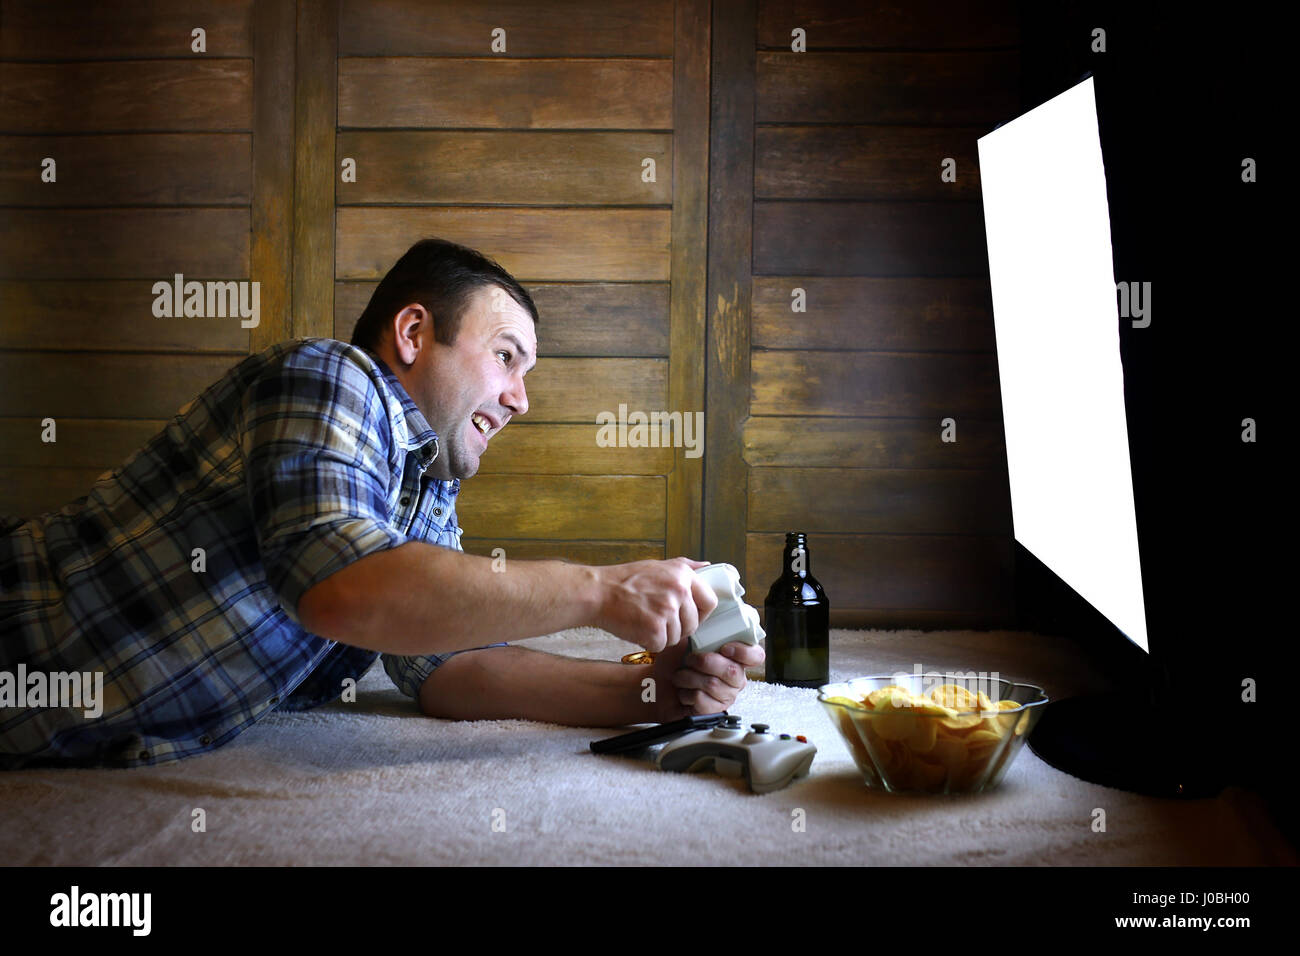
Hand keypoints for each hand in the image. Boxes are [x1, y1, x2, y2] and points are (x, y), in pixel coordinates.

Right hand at [594, 557, 718, 653]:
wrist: (598, 592)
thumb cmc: (626, 580)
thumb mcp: (658, 565)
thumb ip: (685, 566)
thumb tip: (708, 566)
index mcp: (683, 575)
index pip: (710, 601)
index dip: (701, 613)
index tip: (688, 615)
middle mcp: (679, 591)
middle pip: (693, 624)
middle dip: (678, 627)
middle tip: (658, 620)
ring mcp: (667, 611)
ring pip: (678, 636)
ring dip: (663, 635)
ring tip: (644, 621)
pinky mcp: (655, 629)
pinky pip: (662, 645)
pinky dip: (649, 642)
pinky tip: (637, 628)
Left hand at [649, 640, 765, 721]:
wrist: (658, 685)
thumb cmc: (675, 662)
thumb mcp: (688, 640)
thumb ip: (703, 631)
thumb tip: (708, 618)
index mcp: (735, 658)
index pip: (756, 656)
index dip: (744, 652)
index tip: (725, 648)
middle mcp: (735, 678)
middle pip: (732, 671)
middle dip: (705, 662)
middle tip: (688, 660)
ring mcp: (726, 696)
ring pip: (713, 685)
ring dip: (689, 678)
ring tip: (680, 677)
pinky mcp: (714, 711)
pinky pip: (703, 700)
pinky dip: (686, 694)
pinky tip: (683, 692)